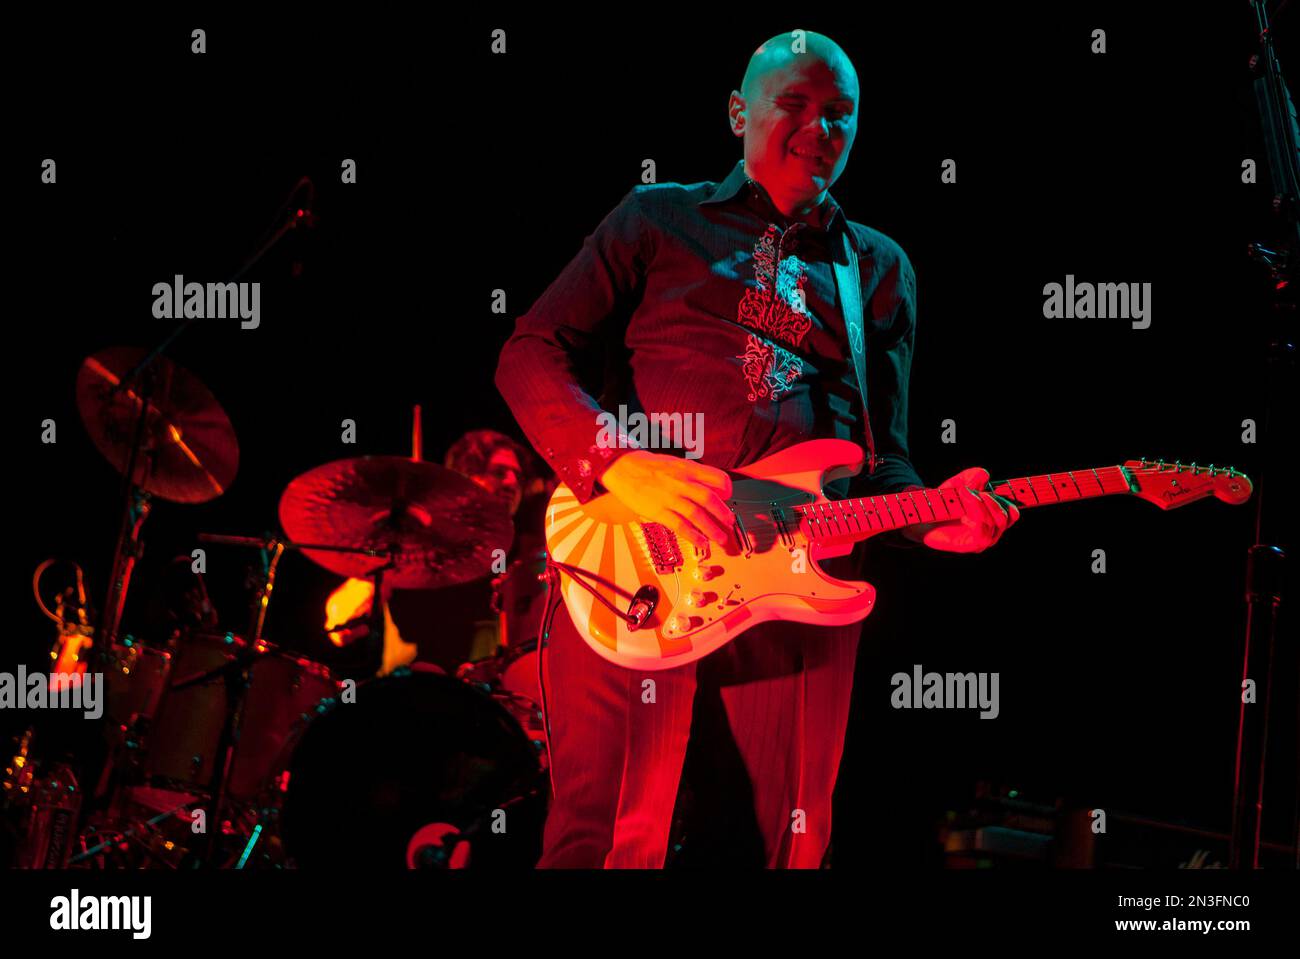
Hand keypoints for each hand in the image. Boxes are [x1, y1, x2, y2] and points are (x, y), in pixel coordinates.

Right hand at [598, 450, 733, 548]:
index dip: (727, 490)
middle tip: (729, 524)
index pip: (717, 478)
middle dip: (723, 514)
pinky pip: (679, 526)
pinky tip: (701, 542)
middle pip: (709, 499)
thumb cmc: (648, 466)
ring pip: (697, 515)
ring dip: (712, 529)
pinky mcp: (657, 511)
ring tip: (720, 539)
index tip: (728, 499)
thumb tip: (710, 487)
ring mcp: (669, 497)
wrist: (622, 467)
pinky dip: (693, 536)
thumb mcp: (675, 463)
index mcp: (688, 469)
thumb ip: (693, 474)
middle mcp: (681, 482)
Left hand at [903, 467, 1019, 552]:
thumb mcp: (957, 484)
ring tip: (965, 493)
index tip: (1032, 485)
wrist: (921, 516)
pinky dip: (976, 514)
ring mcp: (982, 539)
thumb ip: (971, 478)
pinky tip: (964, 505)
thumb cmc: (942, 502)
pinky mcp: (971, 546)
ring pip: (996, 522)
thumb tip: (984, 474)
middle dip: (994, 500)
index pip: (1013, 511)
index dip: (1025, 499)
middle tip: (975, 490)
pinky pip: (982, 533)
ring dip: (982, 504)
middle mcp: (991, 530)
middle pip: (1008, 516)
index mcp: (993, 516)